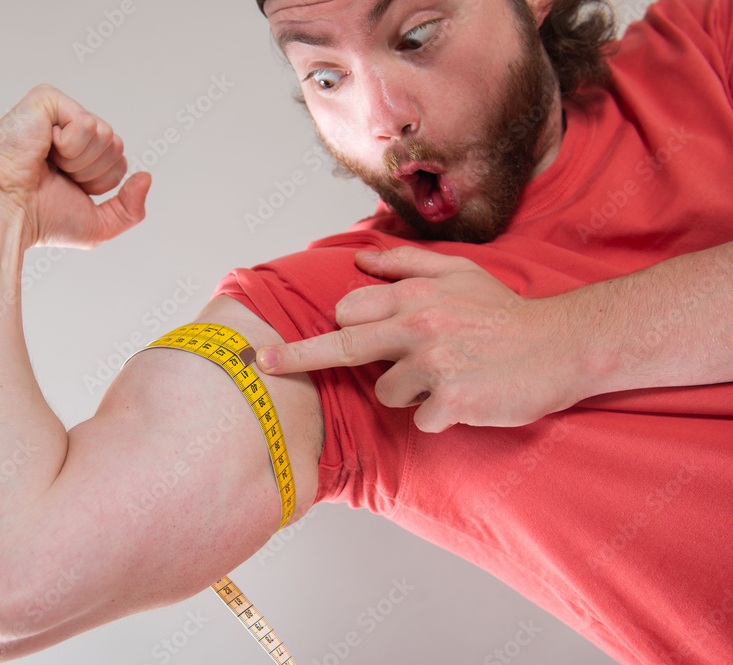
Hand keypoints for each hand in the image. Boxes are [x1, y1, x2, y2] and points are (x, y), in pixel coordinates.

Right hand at [0, 83, 150, 249]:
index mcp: (77, 155)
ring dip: (79, 160)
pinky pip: (88, 123)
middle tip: (55, 175)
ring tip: (46, 162)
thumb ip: (130, 210)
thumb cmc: (41, 219)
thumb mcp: (97, 225)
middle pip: (116, 145)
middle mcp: (68, 130)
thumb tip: (146, 177)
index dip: (99, 183)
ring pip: (106, 134)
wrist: (7, 211)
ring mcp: (57, 112)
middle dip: (92, 171)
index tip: (65, 187)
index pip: (118, 162)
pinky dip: (69, 146)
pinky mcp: (46, 99)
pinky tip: (42, 148)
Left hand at [256, 246, 581, 431]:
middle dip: (296, 356)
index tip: (285, 343)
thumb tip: (360, 260)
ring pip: (386, 392)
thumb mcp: (460, 273)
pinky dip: (435, 415)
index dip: (329, 328)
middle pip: (343, 347)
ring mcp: (437, 364)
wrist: (563, 345)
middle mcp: (420, 326)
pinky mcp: (454, 401)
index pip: (349, 311)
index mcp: (417, 295)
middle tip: (263, 363)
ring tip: (443, 377)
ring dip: (405, 392)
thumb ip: (406, 265)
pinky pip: (421, 419)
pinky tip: (462, 399)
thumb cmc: (505, 312)